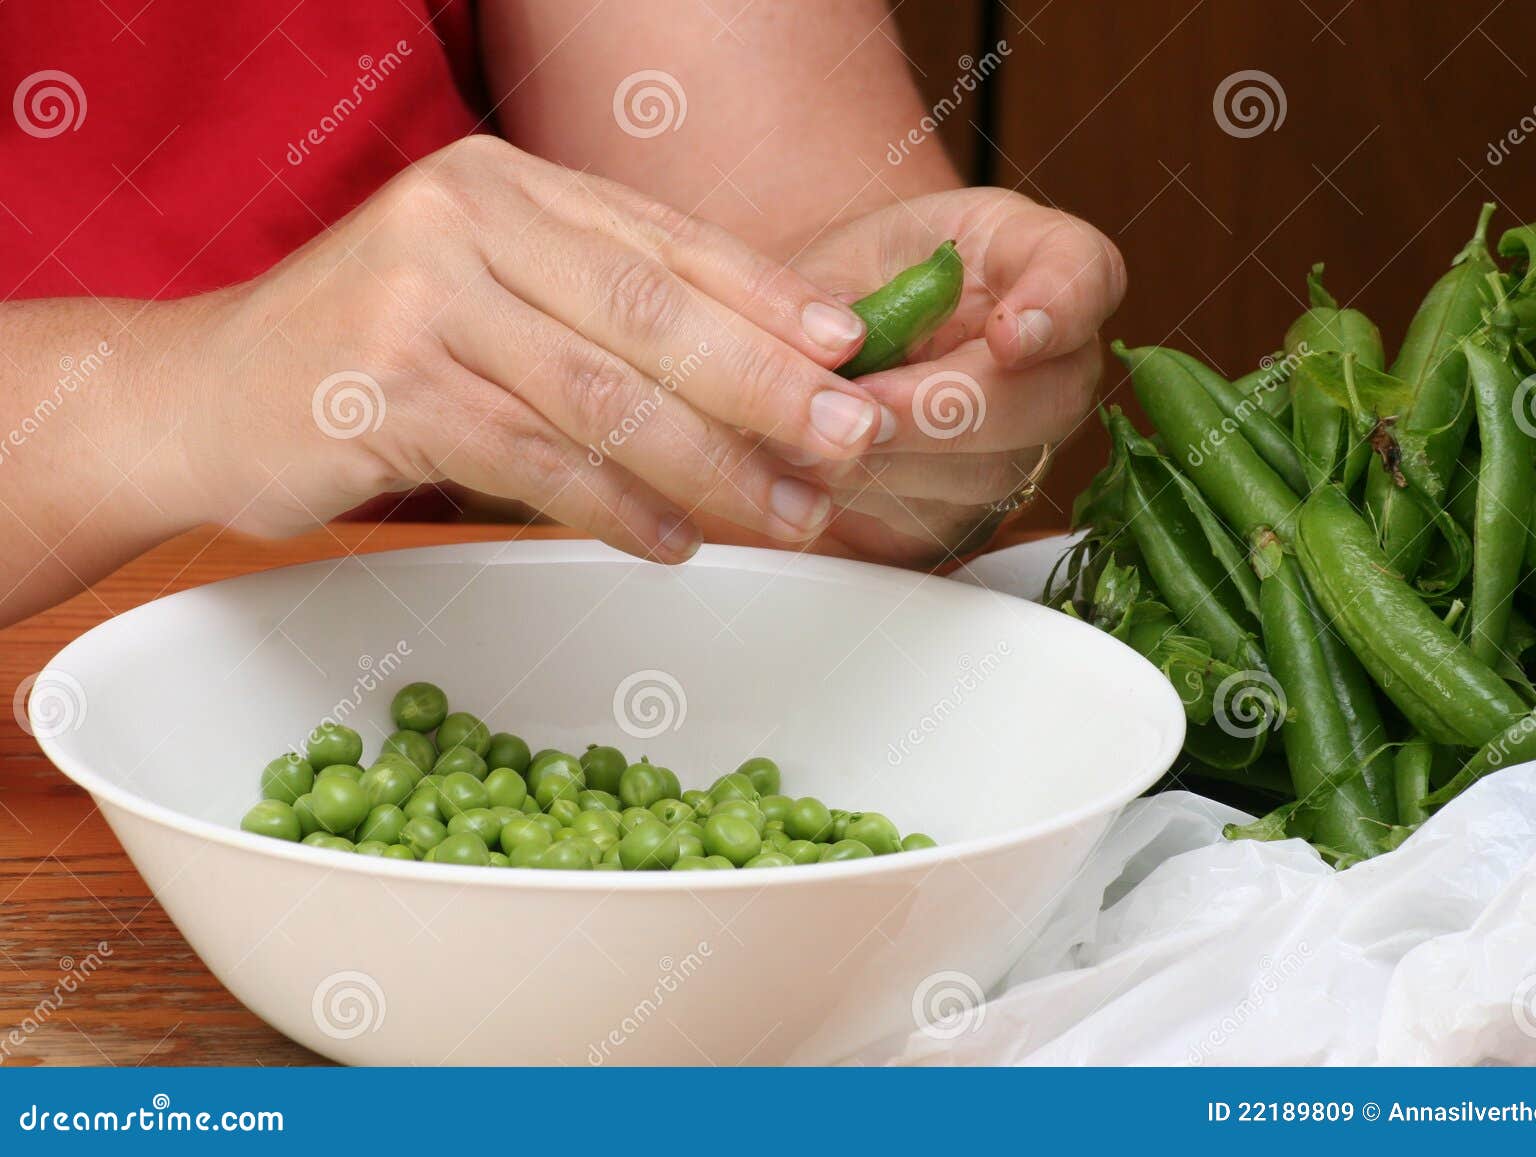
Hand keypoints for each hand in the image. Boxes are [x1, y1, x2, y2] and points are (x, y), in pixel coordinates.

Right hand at [174, 136, 893, 559]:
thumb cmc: (372, 354)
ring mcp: (419, 298)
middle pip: (653, 313)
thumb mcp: (490, 299)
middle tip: (848, 440)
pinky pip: (536, 460)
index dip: (771, 301)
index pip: (668, 241)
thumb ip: (603, 315)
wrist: (202, 395)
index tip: (852, 353)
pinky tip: (673, 541)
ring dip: (712, 464)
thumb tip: (762, 368)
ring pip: (605, 394)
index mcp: (508, 185)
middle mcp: (466, 219)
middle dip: (766, 386)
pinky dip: (617, 509)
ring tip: (785, 512)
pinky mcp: (385, 388)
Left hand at [787, 188, 1124, 565]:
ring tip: (814, 442)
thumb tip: (837, 360)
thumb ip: (837, 301)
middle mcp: (1050, 358)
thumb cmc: (844, 290)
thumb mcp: (833, 260)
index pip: (1083, 270)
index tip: (1010, 335)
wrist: (821, 360)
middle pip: (1050, 397)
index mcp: (1027, 257)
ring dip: (895, 462)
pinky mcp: (974, 509)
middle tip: (867, 411)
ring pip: (988, 471)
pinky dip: (872, 497)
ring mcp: (1024, 441)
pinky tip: (818, 472)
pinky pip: (937, 517)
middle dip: (950, 410)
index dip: (1058, 305)